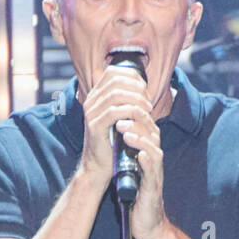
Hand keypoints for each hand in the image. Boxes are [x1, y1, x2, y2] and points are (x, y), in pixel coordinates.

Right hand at [78, 64, 157, 194]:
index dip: (132, 76)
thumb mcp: (121, 116)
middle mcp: (90, 101)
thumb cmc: (114, 142)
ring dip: (136, 100)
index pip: (113, 72)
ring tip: (148, 109)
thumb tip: (143, 85)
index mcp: (96, 95)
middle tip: (148, 101)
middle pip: (116, 81)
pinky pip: (115, 111)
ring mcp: (90, 112)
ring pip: (116, 94)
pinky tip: (141, 117)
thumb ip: (127, 100)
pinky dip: (132, 112)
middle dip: (137, 88)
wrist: (100, 166)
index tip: (145, 89)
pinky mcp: (94, 125)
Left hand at [123, 105, 165, 238]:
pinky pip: (153, 173)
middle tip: (120, 114)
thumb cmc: (136, 197)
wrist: (147, 225)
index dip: (135, 116)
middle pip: (151, 135)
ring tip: (125, 131)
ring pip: (154, 150)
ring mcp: (155, 175)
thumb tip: (110, 137)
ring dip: (140, 139)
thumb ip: (123, 154)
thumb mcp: (127, 170)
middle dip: (136, 122)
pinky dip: (148, 162)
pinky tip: (141, 155)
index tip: (120, 108)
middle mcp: (154, 162)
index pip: (145, 129)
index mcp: (147, 155)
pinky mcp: (154, 190)